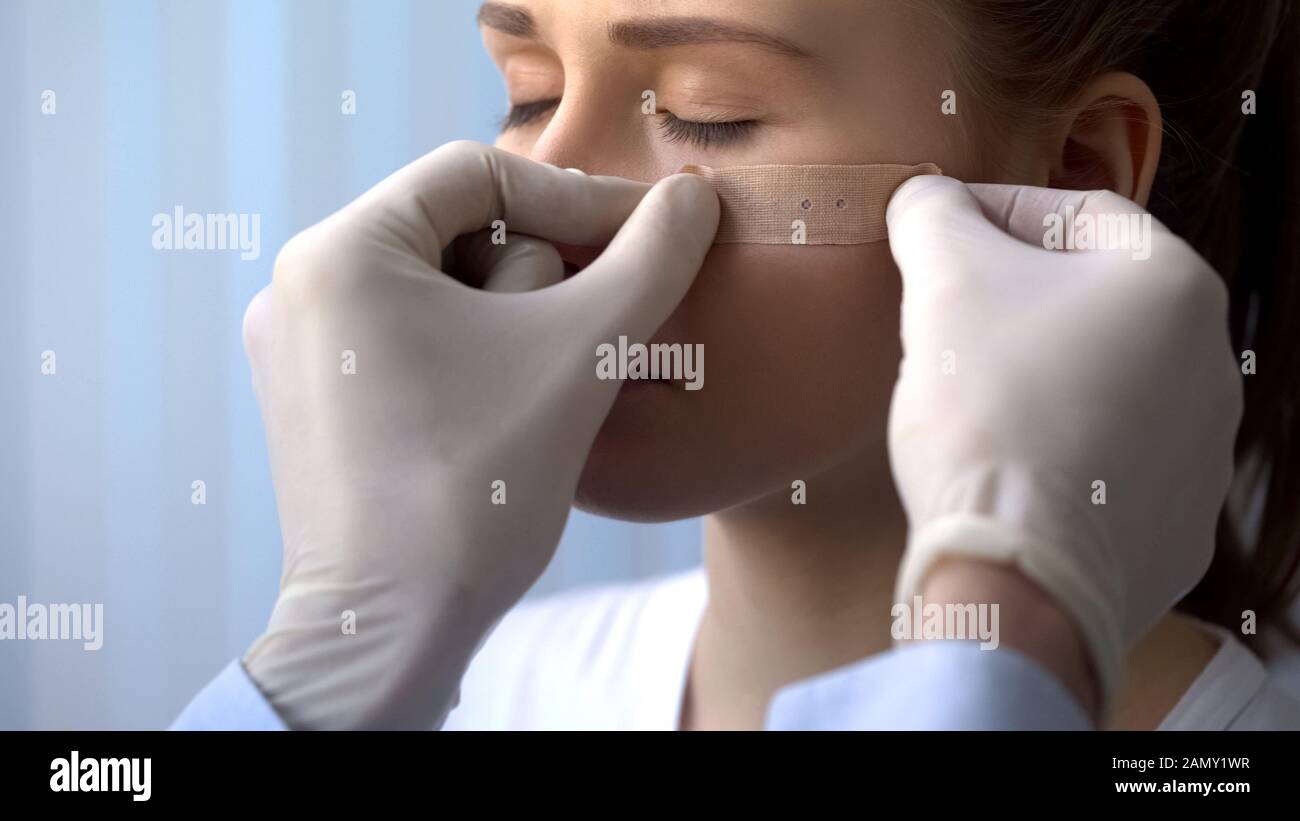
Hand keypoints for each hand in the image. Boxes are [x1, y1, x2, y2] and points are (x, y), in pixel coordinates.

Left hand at [239, 141, 717, 728]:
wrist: (392, 631)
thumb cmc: (474, 491)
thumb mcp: (581, 355)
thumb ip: (648, 259)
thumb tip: (692, 200)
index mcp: (340, 252)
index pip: (477, 173)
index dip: (576, 198)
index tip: (648, 232)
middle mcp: (299, 287)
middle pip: (455, 231)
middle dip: (542, 271)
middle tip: (601, 321)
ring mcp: (298, 348)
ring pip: (437, 289)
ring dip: (515, 318)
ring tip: (556, 379)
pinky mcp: (312, 401)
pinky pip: (409, 340)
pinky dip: (474, 356)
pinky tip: (515, 407)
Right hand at [884, 176, 1241, 710]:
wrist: (1020, 570)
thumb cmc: (990, 407)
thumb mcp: (945, 283)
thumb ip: (932, 215)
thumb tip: (925, 197)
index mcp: (1173, 285)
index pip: (1074, 212)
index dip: (991, 209)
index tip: (932, 229)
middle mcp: (1211, 363)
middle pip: (1091, 300)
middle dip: (1012, 296)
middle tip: (941, 314)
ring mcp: (1203, 454)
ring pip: (1103, 383)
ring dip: (1038, 373)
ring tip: (966, 396)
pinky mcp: (1177, 528)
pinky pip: (1108, 463)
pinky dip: (1059, 450)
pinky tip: (1006, 466)